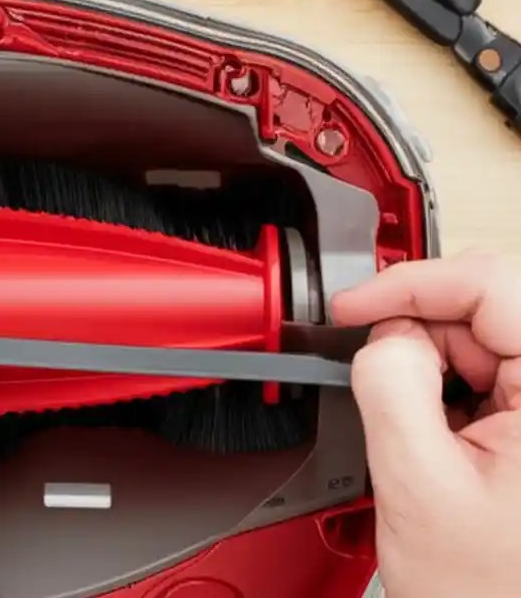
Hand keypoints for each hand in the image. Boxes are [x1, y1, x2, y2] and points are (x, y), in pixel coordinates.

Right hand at [333, 253, 520, 597]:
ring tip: (419, 430)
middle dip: (419, 329)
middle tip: (378, 372)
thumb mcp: (416, 482)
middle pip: (487, 306)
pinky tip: (440, 435)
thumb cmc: (488, 589)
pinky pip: (490, 373)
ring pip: (484, 337)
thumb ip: (390, 386)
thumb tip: (380, 331)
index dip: (414, 282)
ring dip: (432, 366)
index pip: (494, 284)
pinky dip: (448, 390)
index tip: (355, 306)